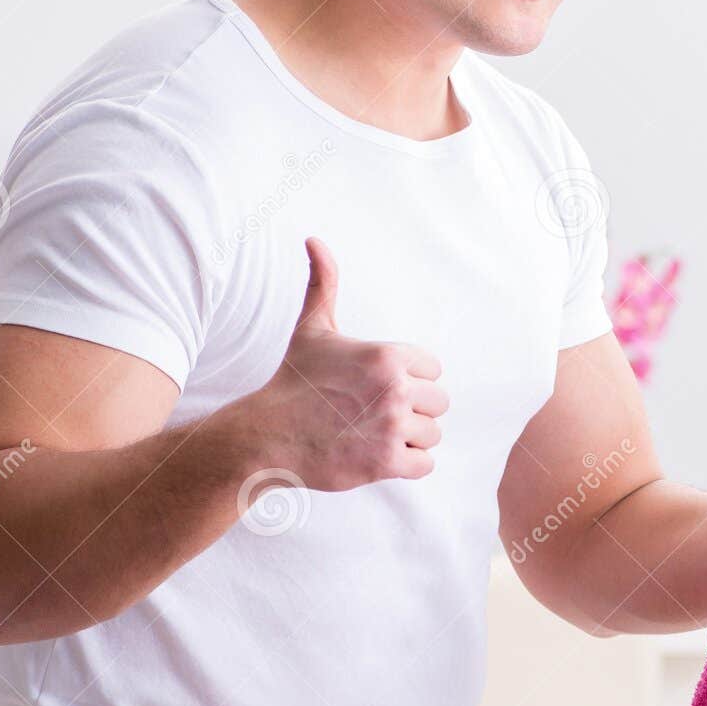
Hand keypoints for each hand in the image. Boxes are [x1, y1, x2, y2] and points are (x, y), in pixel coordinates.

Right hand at [243, 238, 447, 489]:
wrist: (268, 435)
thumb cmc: (295, 381)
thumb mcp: (312, 328)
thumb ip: (324, 283)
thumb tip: (314, 240)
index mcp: (387, 355)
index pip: (432, 369)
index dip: (408, 379)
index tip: (376, 387)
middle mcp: (395, 389)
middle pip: (438, 403)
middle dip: (412, 409)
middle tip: (374, 413)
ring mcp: (391, 427)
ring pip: (432, 434)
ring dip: (408, 438)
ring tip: (373, 433)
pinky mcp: (386, 463)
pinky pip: (425, 465)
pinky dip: (406, 464)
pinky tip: (377, 454)